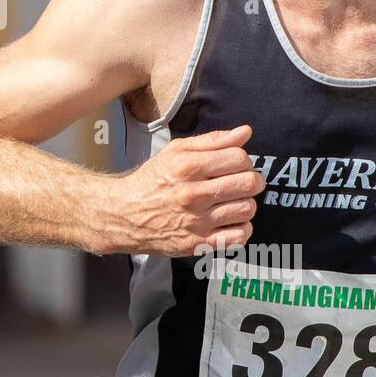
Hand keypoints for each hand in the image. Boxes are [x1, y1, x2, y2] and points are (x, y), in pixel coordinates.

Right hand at [99, 124, 262, 256]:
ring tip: (232, 202)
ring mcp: (197, 221)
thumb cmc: (152, 181)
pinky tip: (229, 221)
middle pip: (248, 183)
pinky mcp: (198, 244)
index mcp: (187, 167)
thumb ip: (212, 141)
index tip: (236, 165)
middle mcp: (193, 194)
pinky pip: (239, 237)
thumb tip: (245, 132)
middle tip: (241, 183)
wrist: (124, 214)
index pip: (239, 158)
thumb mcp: (175, 152)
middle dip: (251, 181)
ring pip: (247, 209)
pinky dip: (241, 229)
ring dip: (245, 204)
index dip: (244, 160)